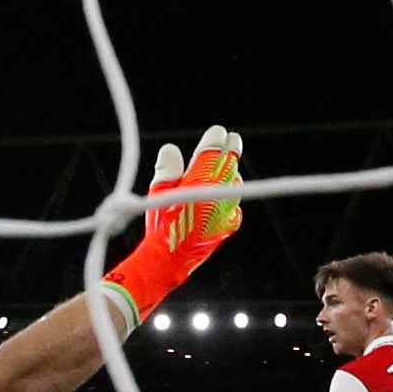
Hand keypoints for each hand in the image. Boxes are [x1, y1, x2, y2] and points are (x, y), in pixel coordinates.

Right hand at [105, 128, 245, 316]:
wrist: (170, 259)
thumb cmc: (160, 224)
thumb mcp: (157, 193)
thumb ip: (167, 168)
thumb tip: (172, 149)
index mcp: (199, 180)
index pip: (212, 151)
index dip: (215, 138)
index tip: (218, 131)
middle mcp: (217, 192)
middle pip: (229, 164)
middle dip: (230, 150)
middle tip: (233, 139)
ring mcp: (226, 209)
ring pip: (235, 183)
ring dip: (232, 172)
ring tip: (229, 165)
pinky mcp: (228, 224)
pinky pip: (234, 205)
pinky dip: (231, 197)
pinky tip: (226, 195)